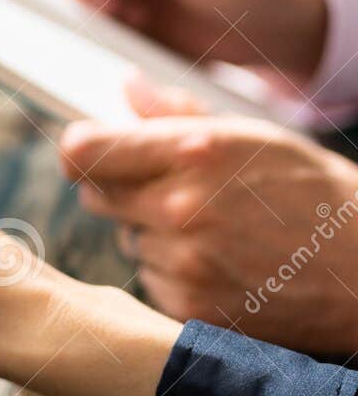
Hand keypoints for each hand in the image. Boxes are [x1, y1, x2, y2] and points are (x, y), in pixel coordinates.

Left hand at [60, 98, 357, 357]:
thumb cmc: (313, 192)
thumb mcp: (253, 136)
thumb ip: (176, 115)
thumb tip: (124, 88)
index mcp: (192, 152)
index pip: (83, 151)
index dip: (82, 151)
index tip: (92, 155)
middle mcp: (181, 207)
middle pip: (96, 196)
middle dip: (119, 191)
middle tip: (168, 193)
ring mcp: (185, 262)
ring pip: (129, 241)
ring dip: (153, 235)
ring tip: (215, 233)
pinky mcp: (192, 306)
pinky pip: (152, 281)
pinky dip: (174, 274)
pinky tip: (222, 265)